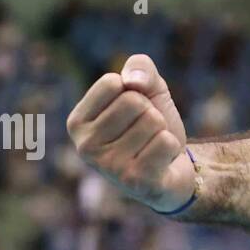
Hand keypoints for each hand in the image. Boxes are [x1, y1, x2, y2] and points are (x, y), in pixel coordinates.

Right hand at [66, 53, 194, 212]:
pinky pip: (165, 142)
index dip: (134, 90)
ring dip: (161, 130)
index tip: (132, 110)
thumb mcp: (148, 88)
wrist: (172, 167)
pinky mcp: (133, 181)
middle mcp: (84, 146)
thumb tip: (133, 82)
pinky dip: (171, 146)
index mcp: (78, 122)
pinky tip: (160, 161)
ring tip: (152, 146)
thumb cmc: (151, 124)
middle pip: (133, 101)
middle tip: (146, 130)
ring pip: (152, 121)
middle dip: (150, 111)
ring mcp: (107, 166)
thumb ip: (139, 68)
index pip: (111, 82)